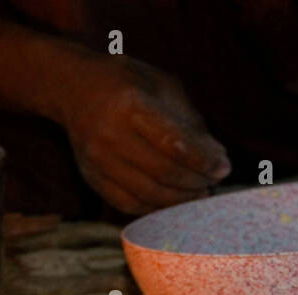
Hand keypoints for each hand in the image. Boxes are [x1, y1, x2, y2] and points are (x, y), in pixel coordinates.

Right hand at [62, 56, 230, 214]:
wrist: (73, 88)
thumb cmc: (128, 84)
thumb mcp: (162, 86)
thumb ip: (190, 121)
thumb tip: (217, 158)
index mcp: (130, 104)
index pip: (174, 143)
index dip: (203, 161)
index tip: (223, 167)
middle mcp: (109, 134)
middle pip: (163, 173)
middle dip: (196, 183)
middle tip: (213, 182)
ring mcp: (97, 160)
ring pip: (147, 194)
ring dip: (180, 200)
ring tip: (199, 193)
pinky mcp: (92, 178)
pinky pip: (130, 204)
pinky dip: (157, 208)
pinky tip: (174, 200)